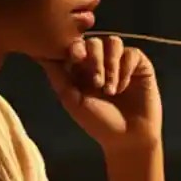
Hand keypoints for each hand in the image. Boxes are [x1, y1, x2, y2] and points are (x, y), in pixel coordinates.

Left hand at [38, 35, 161, 152]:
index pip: (76, 45)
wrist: (128, 138)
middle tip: (97, 84)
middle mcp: (102, 62)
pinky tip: (124, 88)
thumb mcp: (72, 100)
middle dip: (94, 60)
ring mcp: (121, 62)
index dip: (75, 47)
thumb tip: (41, 53)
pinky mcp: (140, 65)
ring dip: (110, 64)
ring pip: (114, 43)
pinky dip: (125, 70)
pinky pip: (131, 53)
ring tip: (110, 90)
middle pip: (94, 41)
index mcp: (82, 68)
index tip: (76, 58)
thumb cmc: (98, 123)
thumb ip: (58, 76)